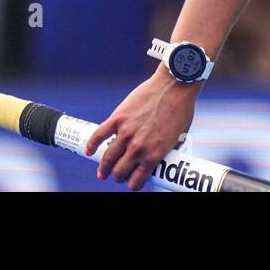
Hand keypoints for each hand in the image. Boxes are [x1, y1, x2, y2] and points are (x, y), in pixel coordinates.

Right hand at [84, 72, 197, 189]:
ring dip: (104, 167)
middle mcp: (138, 148)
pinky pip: (99, 135)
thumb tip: (162, 159)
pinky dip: (92, 145)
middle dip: (118, 176)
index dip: (132, 184)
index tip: (131, 182)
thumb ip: (168, 150)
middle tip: (118, 175)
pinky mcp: (118, 118)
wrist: (175, 86)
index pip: (136, 181)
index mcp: (154, 155)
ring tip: (102, 172)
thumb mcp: (179, 137)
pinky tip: (88, 151)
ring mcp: (126, 133)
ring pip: (108, 158)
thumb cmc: (181, 110)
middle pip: (120, 171)